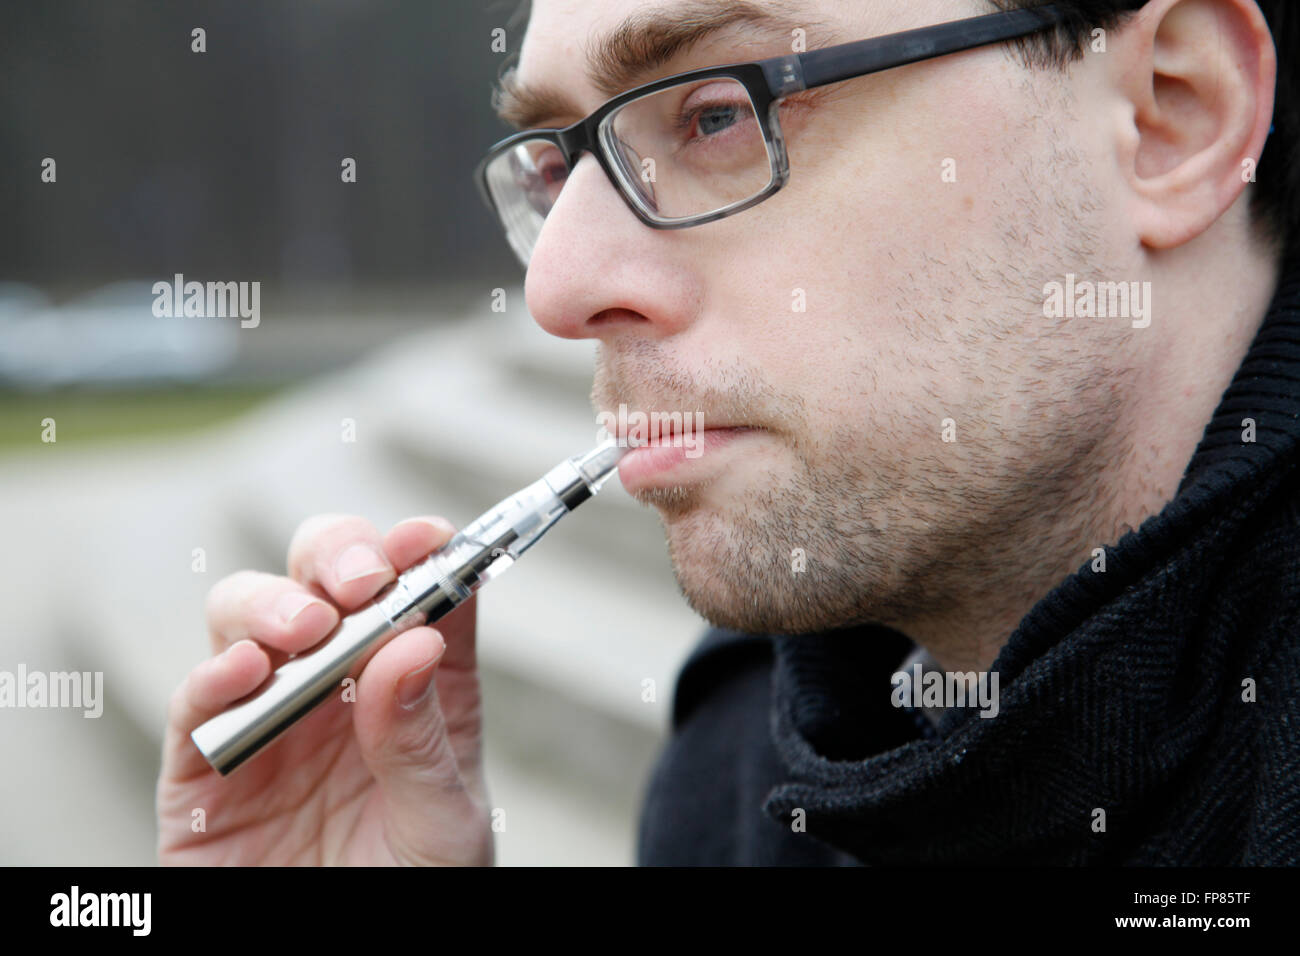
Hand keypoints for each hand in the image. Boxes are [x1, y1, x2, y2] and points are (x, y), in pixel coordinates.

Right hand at [156, 514, 491, 864]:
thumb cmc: (408, 894)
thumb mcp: (443, 825)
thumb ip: (424, 740)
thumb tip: (415, 642)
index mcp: (415, 689)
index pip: (419, 592)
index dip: (421, 550)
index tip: (429, 537)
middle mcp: (341, 686)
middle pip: (327, 578)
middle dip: (339, 556)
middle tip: (362, 581)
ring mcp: (271, 715)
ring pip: (250, 614)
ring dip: (273, 602)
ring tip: (306, 629)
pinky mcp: (206, 764)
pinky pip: (196, 699)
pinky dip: (212, 674)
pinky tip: (243, 673)